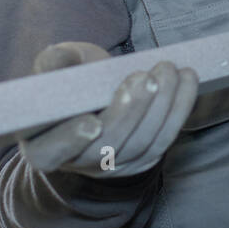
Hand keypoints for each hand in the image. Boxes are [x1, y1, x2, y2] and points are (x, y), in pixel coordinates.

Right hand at [19, 41, 198, 177]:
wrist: (100, 91)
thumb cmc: (72, 76)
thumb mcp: (58, 65)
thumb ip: (54, 62)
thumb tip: (56, 62)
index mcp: (41, 142)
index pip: (48, 153)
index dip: (69, 141)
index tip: (91, 122)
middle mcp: (76, 162)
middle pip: (104, 148)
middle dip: (128, 113)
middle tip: (143, 79)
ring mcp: (112, 165)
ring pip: (139, 145)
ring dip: (159, 107)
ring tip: (167, 72)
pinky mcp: (143, 159)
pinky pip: (164, 139)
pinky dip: (179, 108)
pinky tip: (187, 80)